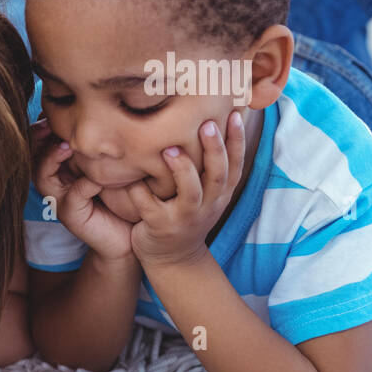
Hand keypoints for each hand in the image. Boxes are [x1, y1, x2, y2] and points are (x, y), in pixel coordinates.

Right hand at [32, 120, 135, 259]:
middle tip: (49, 125)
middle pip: (33, 158)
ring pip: (43, 177)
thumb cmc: (123, 194)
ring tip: (65, 146)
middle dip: (38, 140)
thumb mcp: (112, 164)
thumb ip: (102, 144)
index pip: (39, 145)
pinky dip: (83, 185)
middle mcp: (55, 183)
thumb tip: (109, 110)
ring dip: (51, 159)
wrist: (130, 232)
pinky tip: (96, 178)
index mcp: (61, 169)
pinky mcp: (71, 216)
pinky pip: (72, 197)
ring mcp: (60, 200)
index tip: (49, 115)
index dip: (40, 130)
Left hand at [127, 112, 244, 267]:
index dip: (237, 140)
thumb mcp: (204, 193)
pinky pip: (151, 209)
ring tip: (171, 149)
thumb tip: (210, 120)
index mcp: (220, 193)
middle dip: (215, 149)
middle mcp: (208, 205)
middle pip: (219, 175)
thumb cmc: (185, 214)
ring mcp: (186, 218)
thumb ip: (207, 166)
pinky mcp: (162, 228)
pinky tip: (133, 179)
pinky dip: (142, 193)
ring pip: (191, 193)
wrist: (173, 259)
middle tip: (207, 123)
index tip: (235, 113)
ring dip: (183, 170)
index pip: (235, 164)